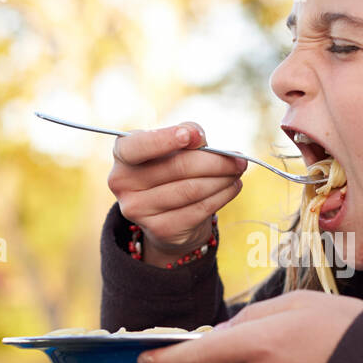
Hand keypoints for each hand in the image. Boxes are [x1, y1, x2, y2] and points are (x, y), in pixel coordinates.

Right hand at [107, 120, 248, 257]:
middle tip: (239, 159)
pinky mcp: (160, 229)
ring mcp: (138, 210)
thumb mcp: (174, 145)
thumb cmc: (171, 168)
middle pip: (177, 168)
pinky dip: (222, 196)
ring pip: (191, 190)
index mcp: (123, 154)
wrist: (167, 213)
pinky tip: (232, 187)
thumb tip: (198, 139)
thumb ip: (186, 133)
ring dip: (223, 179)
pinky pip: (199, 209)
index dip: (165, 140)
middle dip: (215, 162)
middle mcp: (123, 183)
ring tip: (237, 172)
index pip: (137, 146)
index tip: (193, 135)